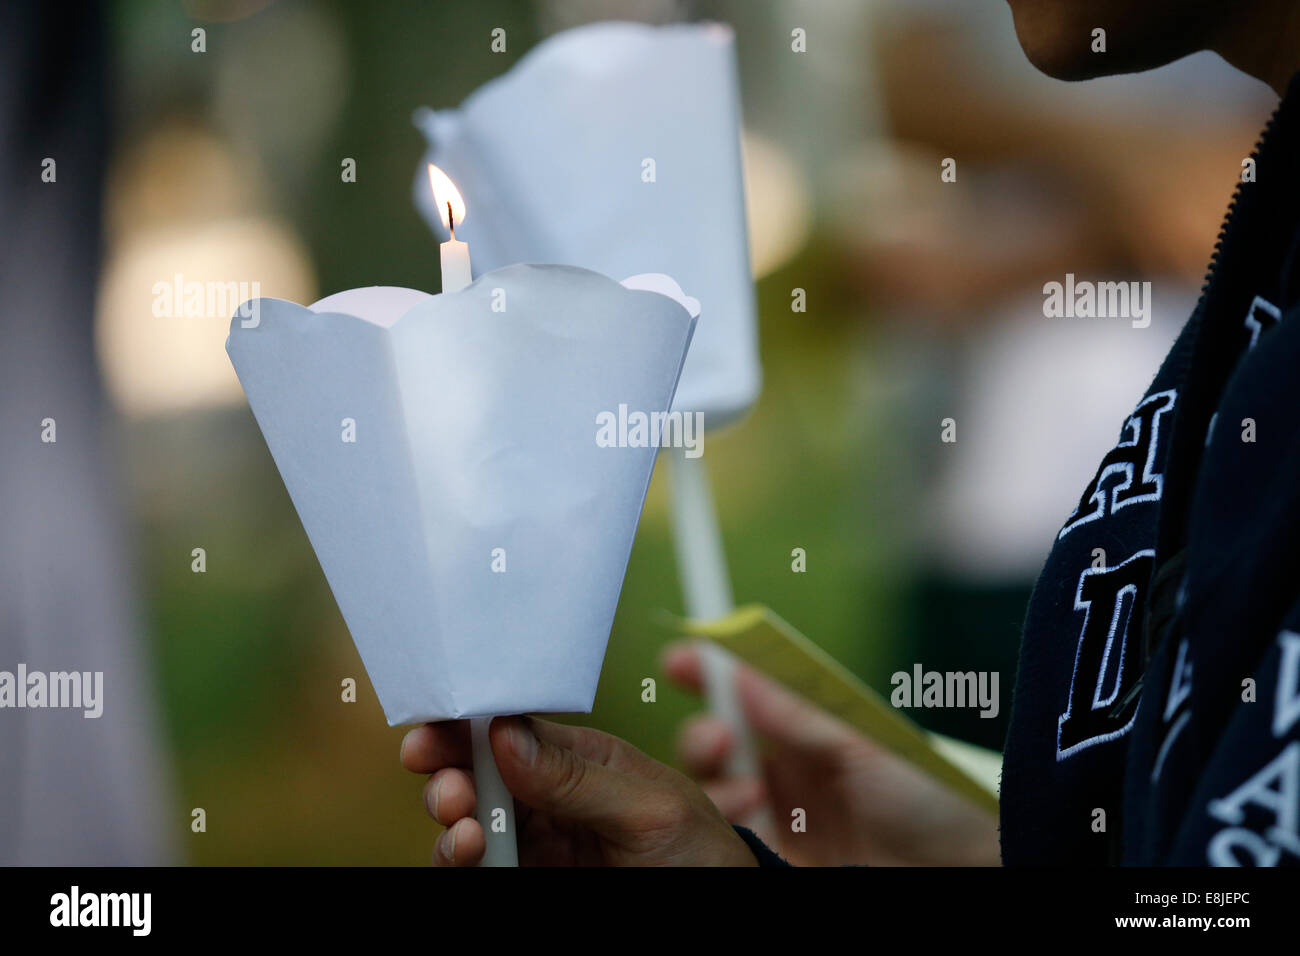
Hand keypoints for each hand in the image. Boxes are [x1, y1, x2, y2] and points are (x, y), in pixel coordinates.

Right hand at [400, 716, 757, 866]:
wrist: (718, 922)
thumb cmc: (702, 856)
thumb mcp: (651, 807)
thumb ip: (576, 776)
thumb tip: (504, 733)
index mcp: (582, 759)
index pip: (513, 726)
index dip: (470, 718)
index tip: (436, 721)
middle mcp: (549, 796)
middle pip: (476, 769)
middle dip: (449, 764)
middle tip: (442, 775)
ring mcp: (535, 843)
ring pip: (466, 818)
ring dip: (450, 812)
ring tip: (460, 820)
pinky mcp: (525, 880)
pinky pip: (475, 866)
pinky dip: (457, 855)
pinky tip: (468, 850)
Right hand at [663, 642, 1000, 865]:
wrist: (963, 871)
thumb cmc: (932, 797)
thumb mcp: (864, 742)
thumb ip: (799, 710)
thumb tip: (740, 669)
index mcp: (811, 725)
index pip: (747, 689)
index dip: (709, 672)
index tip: (679, 661)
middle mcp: (790, 764)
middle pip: (718, 739)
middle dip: (701, 731)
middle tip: (715, 738)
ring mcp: (782, 811)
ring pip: (715, 785)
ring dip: (714, 779)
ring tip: (747, 789)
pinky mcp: (775, 855)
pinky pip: (728, 832)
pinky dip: (725, 820)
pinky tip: (750, 816)